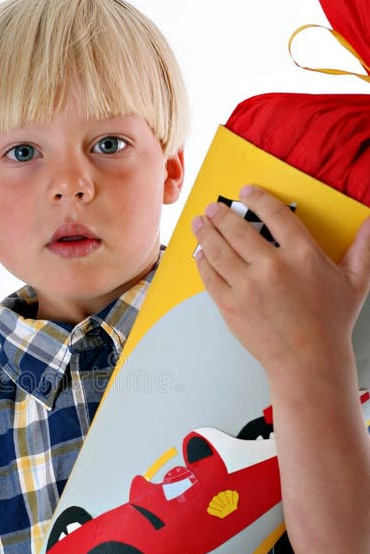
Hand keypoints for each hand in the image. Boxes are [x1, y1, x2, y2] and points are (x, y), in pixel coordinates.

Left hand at [191, 185, 369, 379]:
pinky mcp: (230, 305)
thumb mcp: (355, 282)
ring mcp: (247, 286)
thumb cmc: (331, 323)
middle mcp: (272, 267)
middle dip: (222, 214)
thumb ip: (361, 248)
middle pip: (238, 228)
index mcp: (302, 255)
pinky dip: (203, 262)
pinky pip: (210, 276)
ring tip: (200, 223)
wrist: (308, 362)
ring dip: (205, 232)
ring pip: (218, 249)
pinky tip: (201, 254)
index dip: (257, 198)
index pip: (275, 213)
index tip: (247, 191)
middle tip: (214, 207)